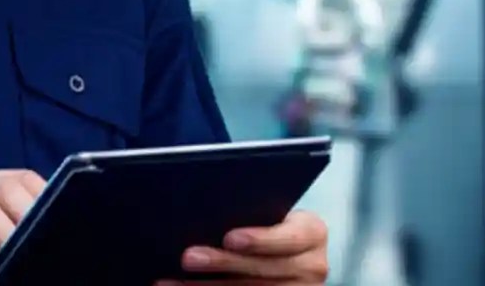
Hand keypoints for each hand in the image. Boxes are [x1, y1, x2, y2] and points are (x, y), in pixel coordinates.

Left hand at [155, 210, 328, 284]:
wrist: (290, 251)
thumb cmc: (271, 222)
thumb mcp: (273, 212)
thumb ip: (251, 208)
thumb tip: (204, 205)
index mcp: (312, 233)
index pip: (289, 237)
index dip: (259, 239)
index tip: (229, 237)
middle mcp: (314, 267)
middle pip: (263, 271)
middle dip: (222, 265)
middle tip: (187, 257)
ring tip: (171, 281)